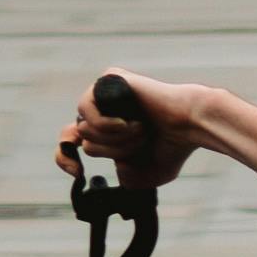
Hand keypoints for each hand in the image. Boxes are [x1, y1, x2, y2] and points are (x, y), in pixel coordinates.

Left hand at [58, 70, 210, 186]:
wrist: (192, 124)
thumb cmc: (174, 147)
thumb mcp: (144, 175)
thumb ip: (124, 179)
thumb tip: (114, 165)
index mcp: (108, 127)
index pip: (69, 140)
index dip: (64, 159)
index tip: (77, 173)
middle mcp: (104, 107)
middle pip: (84, 142)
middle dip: (113, 151)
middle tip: (141, 142)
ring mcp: (105, 91)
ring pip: (85, 130)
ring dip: (116, 141)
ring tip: (141, 130)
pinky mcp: (108, 78)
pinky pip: (88, 111)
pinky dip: (109, 126)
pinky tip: (132, 121)